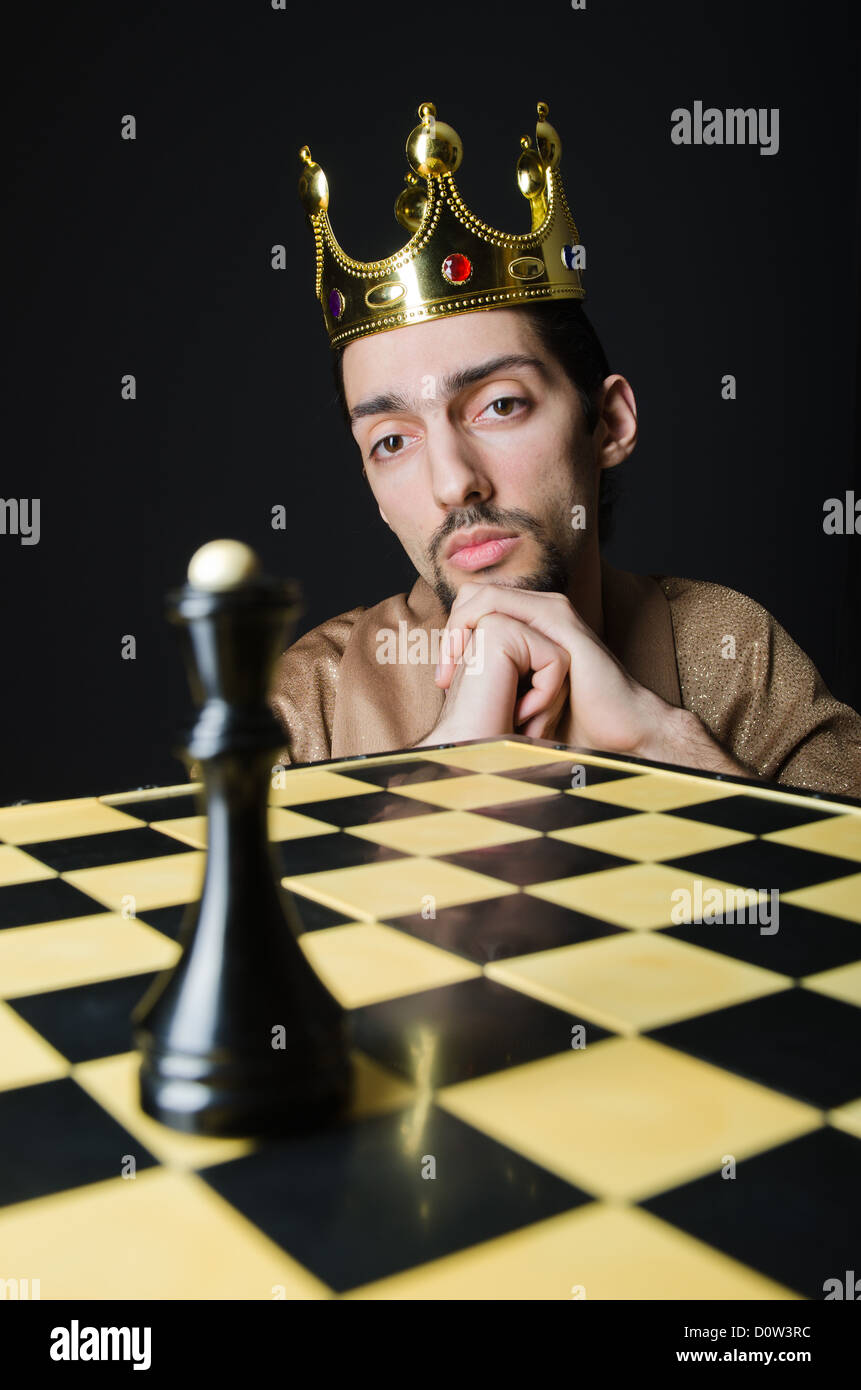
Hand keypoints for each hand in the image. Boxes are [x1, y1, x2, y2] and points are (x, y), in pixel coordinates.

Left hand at [435, 582, 754, 773]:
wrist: (623, 731)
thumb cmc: (575, 723)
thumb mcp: (520, 703)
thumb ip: (492, 685)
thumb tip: (448, 695)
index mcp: (529, 624)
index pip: (470, 607)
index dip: (449, 638)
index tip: (442, 681)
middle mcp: (539, 610)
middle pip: (471, 596)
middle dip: (450, 633)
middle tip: (445, 676)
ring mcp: (551, 611)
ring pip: (480, 596)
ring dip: (461, 634)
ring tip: (457, 674)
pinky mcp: (560, 621)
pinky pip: (501, 610)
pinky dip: (482, 637)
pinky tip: (482, 672)